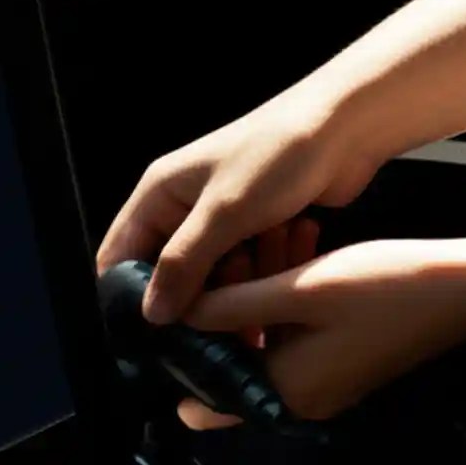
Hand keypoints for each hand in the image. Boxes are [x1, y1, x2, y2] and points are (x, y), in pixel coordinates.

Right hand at [95, 96, 379, 323]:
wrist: (346, 127)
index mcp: (159, 193)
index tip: (151, 337)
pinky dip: (256, 280)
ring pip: (209, 277)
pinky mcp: (255, 228)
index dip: (128, 297)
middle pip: (167, 273)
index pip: (119, 255)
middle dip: (190, 303)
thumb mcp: (224, 213)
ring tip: (256, 296)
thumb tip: (150, 315)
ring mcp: (220, 218)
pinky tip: (277, 285)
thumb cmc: (278, 156)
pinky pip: (244, 269)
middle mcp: (183, 206)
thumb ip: (182, 264)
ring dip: (230, 293)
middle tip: (213, 330)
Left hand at [177, 239, 465, 428]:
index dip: (185, 360)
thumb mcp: (297, 289)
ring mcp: (321, 382)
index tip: (179, 310)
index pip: (204, 402)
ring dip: (260, 291)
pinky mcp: (339, 361)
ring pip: (264, 340)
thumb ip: (231, 306)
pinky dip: (287, 297)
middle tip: (235, 251)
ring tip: (275, 235)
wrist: (463, 291)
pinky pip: (294, 334)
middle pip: (234, 363)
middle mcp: (298, 399)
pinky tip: (299, 245)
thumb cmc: (381, 289)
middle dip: (227, 309)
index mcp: (283, 392)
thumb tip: (178, 315)